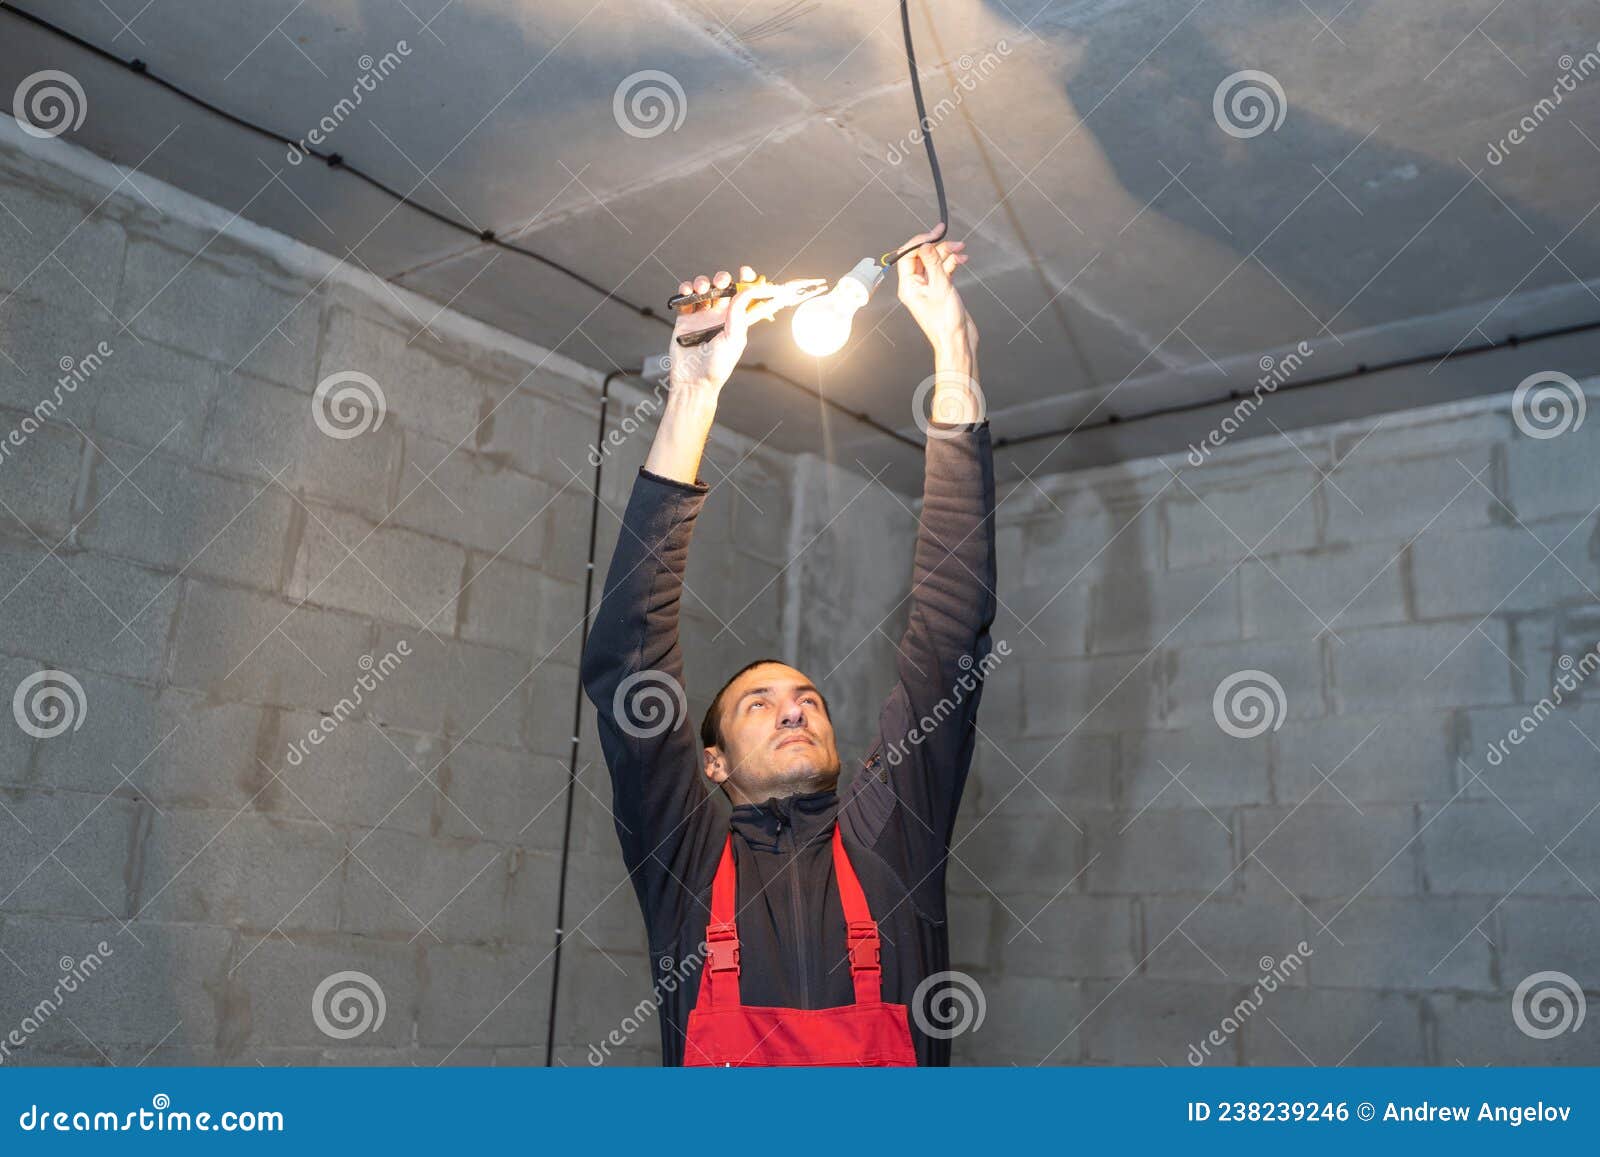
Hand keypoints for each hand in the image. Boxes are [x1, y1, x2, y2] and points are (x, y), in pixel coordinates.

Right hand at [667, 265, 784, 398]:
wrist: (693, 379)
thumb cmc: (717, 365)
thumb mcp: (734, 338)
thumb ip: (739, 313)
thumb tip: (747, 290)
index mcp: (736, 320)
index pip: (745, 296)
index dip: (748, 282)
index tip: (747, 272)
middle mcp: (719, 315)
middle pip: (723, 287)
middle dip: (722, 278)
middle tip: (721, 282)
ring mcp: (701, 315)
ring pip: (703, 288)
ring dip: (702, 282)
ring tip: (701, 290)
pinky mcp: (685, 318)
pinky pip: (685, 297)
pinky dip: (685, 289)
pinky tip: (687, 292)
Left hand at [894, 227, 975, 358]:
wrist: (957, 341)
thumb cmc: (946, 324)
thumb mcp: (940, 288)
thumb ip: (934, 264)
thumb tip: (926, 245)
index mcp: (908, 286)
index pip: (907, 256)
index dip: (920, 242)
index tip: (934, 234)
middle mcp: (915, 286)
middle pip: (922, 256)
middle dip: (937, 246)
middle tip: (949, 238)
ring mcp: (928, 287)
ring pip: (934, 262)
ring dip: (947, 253)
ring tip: (960, 249)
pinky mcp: (940, 289)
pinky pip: (943, 270)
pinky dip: (952, 263)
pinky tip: (961, 259)